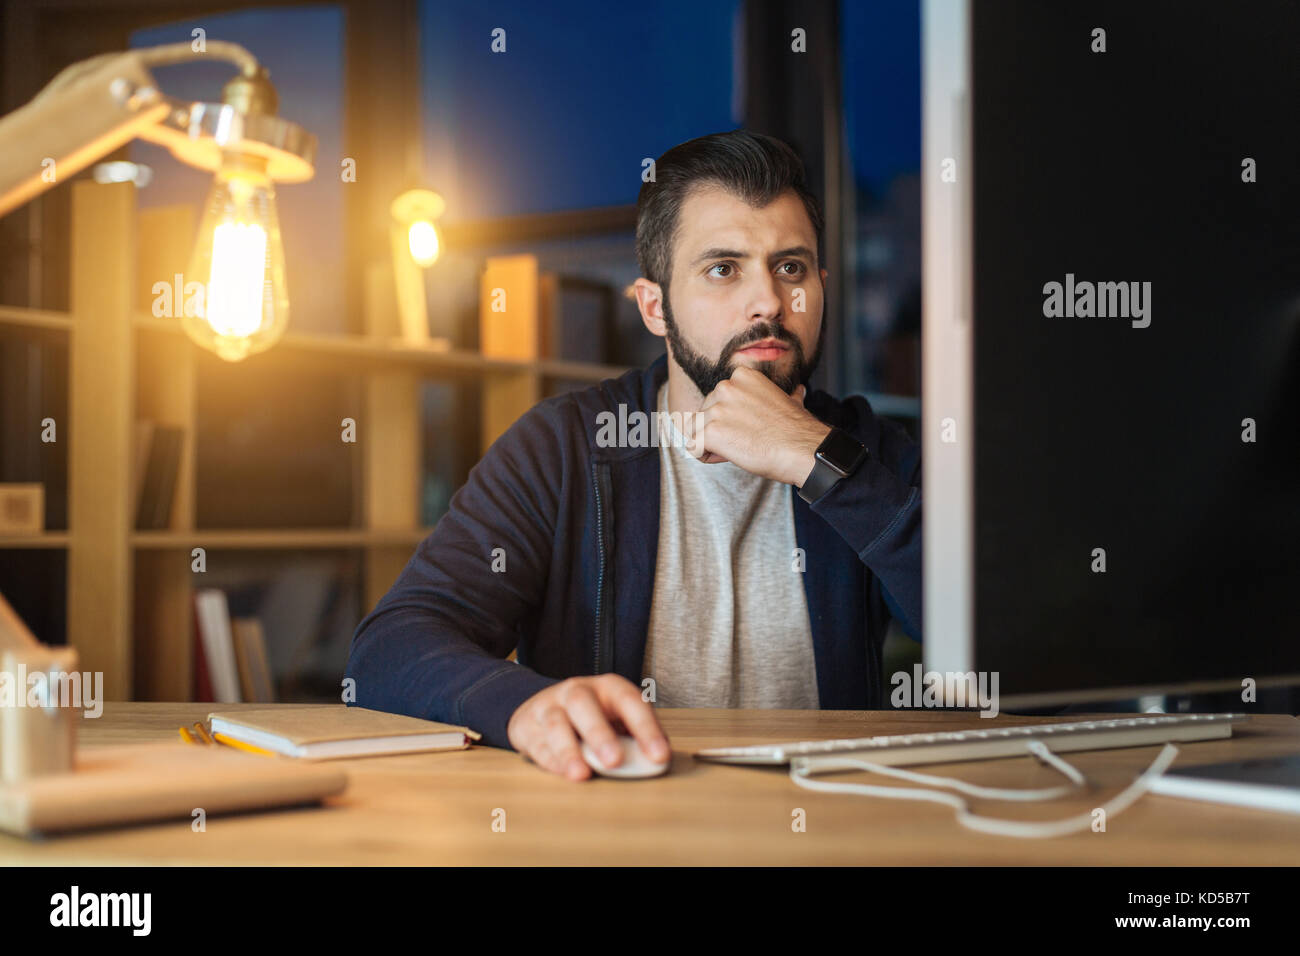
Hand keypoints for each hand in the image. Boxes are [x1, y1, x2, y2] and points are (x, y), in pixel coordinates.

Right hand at [506, 674, 669, 780]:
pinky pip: (537, 743)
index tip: (660, 756)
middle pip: (584, 704)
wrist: (543, 706)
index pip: (629, 701)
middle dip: (599, 733)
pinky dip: (551, 761)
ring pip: (556, 723)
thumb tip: (657, 762)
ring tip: (582, 774)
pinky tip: (564, 774)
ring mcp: (548, 706)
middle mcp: (576, 691)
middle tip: (615, 761)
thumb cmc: (594, 716)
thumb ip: (636, 737)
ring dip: (569, 750)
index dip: (646, 728)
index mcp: (607, 687)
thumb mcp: (618, 718)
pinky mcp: (526, 726)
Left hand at [685, 366, 831, 485]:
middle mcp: (726, 387)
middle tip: (745, 441)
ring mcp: (716, 409)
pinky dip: (705, 456)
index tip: (749, 427)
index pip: (716, 398)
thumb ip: (781, 396)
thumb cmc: (797, 431)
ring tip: (738, 449)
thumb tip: (797, 392)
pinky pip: (693, 447)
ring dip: (711, 444)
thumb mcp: (788, 401)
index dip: (729, 418)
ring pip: (694, 430)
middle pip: (703, 413)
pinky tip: (728, 456)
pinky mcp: (710, 432)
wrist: (801, 449)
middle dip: (717, 430)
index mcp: (742, 376)